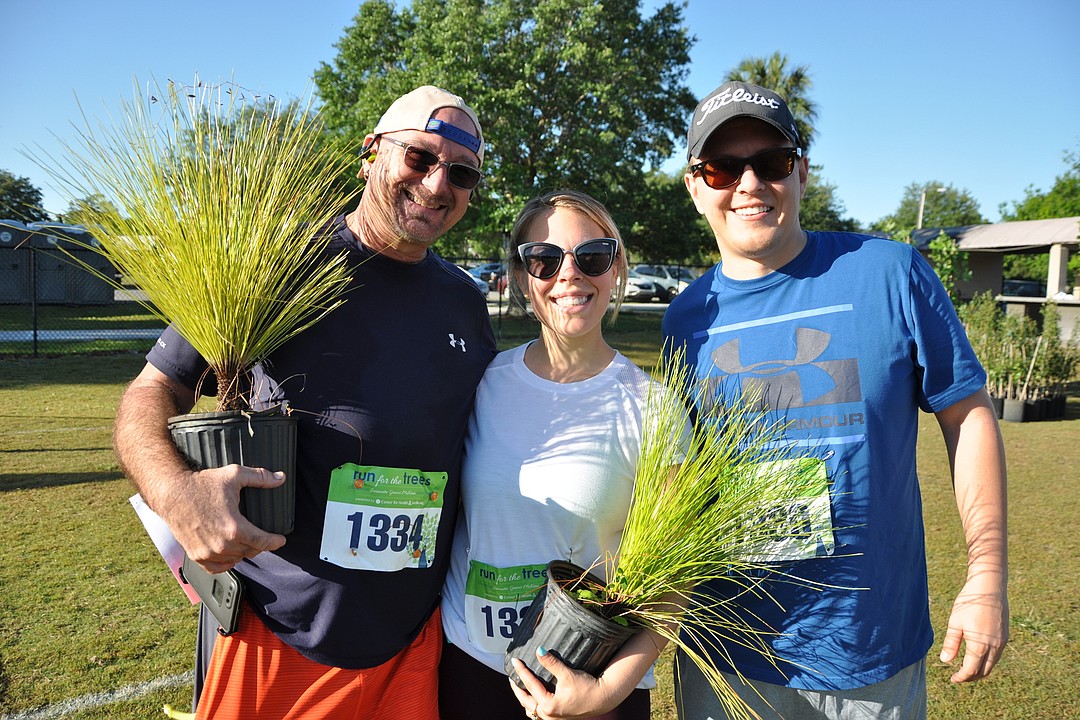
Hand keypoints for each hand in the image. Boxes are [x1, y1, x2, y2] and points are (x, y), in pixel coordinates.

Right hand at [162, 464, 286, 572]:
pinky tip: (231, 554)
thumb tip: (280, 478)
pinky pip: (217, 568)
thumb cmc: (200, 484)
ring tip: (247, 542)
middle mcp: (221, 545)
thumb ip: (260, 477)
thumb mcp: (234, 475)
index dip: (275, 542)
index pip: (263, 542)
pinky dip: (227, 562)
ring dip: (243, 552)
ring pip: (236, 560)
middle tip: (262, 536)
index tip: (281, 540)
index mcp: (234, 528)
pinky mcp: (196, 556)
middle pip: (250, 551)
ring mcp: (208, 553)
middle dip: (260, 544)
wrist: (171, 493)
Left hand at [508, 650, 623, 719]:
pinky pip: (540, 714)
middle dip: (517, 688)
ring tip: (520, 687)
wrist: (603, 698)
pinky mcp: (559, 717)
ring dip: (525, 699)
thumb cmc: (587, 687)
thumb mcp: (568, 674)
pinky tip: (535, 697)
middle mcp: (548, 715)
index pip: (529, 685)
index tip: (515, 661)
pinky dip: (534, 705)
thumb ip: (552, 663)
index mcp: (548, 705)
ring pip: (532, 710)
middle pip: (526, 701)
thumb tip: (539, 651)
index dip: (521, 671)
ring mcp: (553, 718)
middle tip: (511, 676)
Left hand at [938, 576, 1008, 682]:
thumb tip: (945, 661)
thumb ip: (951, 643)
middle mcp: (994, 647)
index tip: (953, 679)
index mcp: (980, 646)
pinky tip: (978, 656)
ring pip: (992, 664)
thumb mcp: (955, 622)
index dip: (961, 677)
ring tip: (967, 668)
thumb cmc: (969, 602)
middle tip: (959, 676)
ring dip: (980, 669)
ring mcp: (1002, 642)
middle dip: (971, 677)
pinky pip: (997, 656)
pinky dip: (987, 661)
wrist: (990, 587)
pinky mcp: (1005, 636)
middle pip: (983, 671)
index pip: (971, 670)